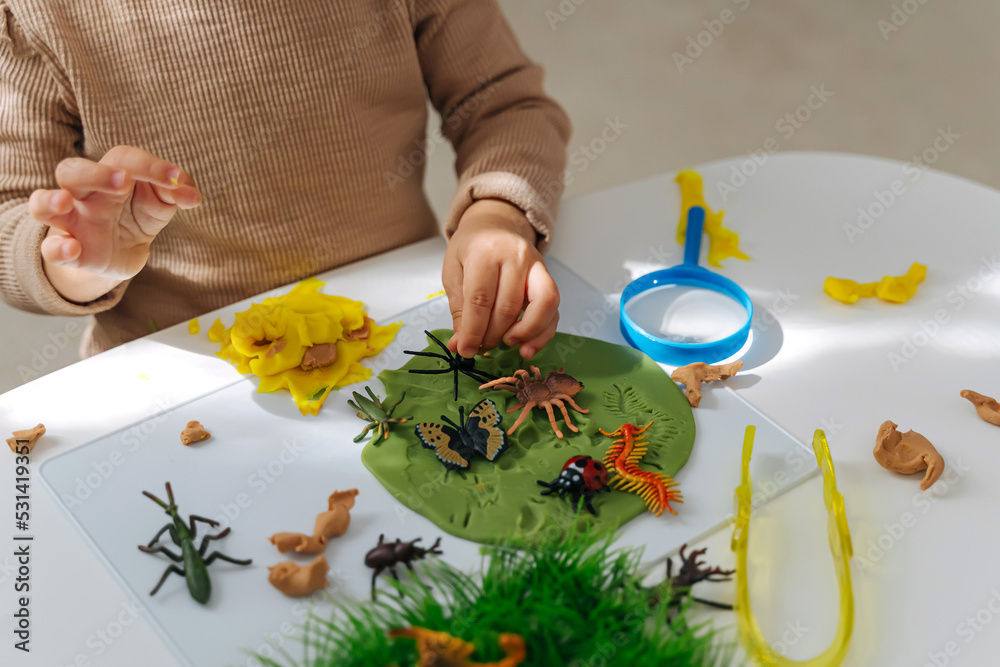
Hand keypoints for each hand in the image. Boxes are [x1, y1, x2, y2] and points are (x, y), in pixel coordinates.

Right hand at [29, 145, 201, 302]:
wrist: (124, 253)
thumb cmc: (139, 216)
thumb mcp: (162, 203)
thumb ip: (177, 193)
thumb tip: (192, 196)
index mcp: (111, 176)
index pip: (122, 159)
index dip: (150, 166)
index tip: (176, 180)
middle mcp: (86, 194)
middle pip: (72, 171)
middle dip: (94, 173)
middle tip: (122, 181)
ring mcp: (73, 222)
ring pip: (42, 203)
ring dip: (50, 200)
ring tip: (65, 201)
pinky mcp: (70, 252)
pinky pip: (50, 249)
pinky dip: (56, 249)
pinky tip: (72, 248)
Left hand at [443, 199, 559, 359]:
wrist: (496, 225)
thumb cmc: (471, 249)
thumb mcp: (454, 273)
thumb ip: (459, 310)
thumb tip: (462, 345)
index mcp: (485, 252)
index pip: (481, 299)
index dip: (474, 331)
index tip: (466, 350)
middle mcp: (516, 256)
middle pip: (509, 306)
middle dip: (494, 335)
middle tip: (482, 347)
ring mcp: (537, 265)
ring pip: (543, 304)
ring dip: (526, 333)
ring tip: (508, 344)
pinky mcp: (549, 277)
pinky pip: (554, 309)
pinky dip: (543, 332)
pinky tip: (527, 346)